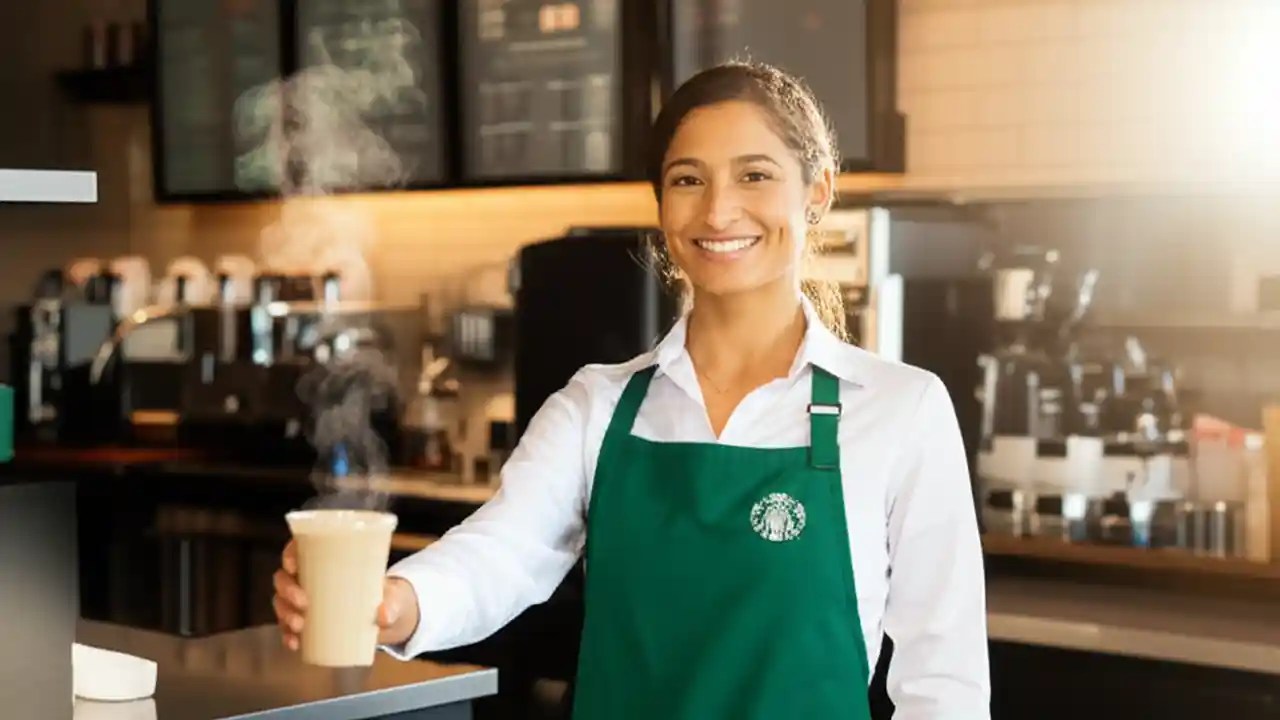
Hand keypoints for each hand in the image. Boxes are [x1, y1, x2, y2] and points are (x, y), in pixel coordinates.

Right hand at [273, 540, 421, 650]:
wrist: (391, 618)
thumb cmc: (389, 596)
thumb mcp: (394, 597)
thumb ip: (392, 605)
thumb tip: (383, 615)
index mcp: (330, 561)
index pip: (299, 549)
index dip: (289, 554)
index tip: (293, 565)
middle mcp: (312, 578)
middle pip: (284, 578)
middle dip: (287, 590)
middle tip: (304, 604)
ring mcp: (307, 602)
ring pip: (282, 602)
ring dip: (285, 613)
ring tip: (299, 626)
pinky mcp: (309, 623)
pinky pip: (289, 627)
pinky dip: (287, 635)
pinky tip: (294, 643)